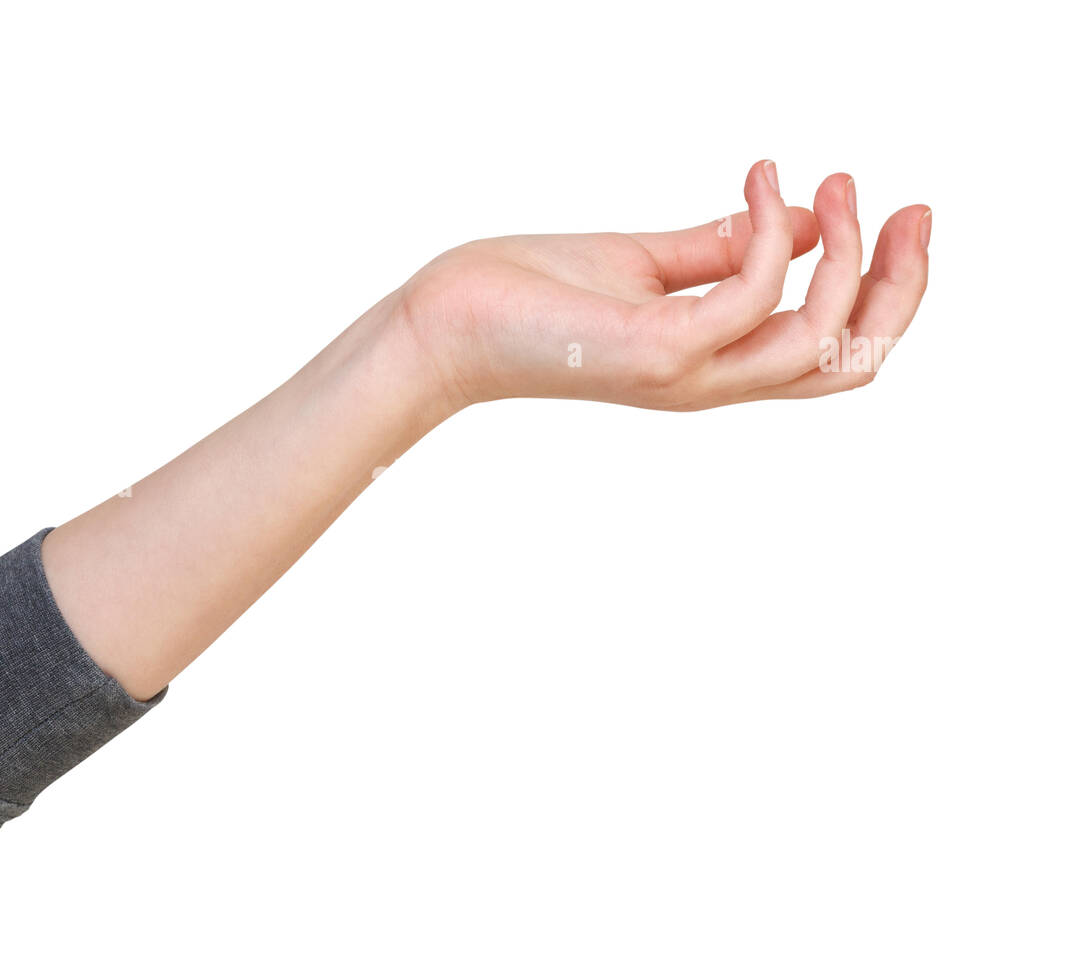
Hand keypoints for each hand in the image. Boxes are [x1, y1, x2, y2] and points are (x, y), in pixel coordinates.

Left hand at [397, 161, 929, 411]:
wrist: (448, 323)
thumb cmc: (534, 297)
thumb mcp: (646, 264)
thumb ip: (721, 249)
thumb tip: (795, 222)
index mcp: (714, 364)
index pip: (833, 352)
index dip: (888, 293)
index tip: (901, 214)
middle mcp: (711, 381)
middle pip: (849, 362)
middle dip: (902, 289)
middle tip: (911, 208)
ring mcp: (686, 373)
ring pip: (817, 340)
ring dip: (845, 254)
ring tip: (830, 182)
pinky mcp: (654, 351)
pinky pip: (750, 296)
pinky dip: (769, 232)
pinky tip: (757, 176)